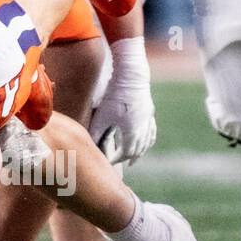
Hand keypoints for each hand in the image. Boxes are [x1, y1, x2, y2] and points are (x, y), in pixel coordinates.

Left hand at [90, 36, 155, 165]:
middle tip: (125, 164)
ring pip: (146, 141)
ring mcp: (148, 120)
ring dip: (141, 150)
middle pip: (138, 149)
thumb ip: (96, 132)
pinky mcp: (149, 111)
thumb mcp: (102, 115)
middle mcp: (143, 128)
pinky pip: (150, 130)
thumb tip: (89, 146)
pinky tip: (145, 138)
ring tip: (137, 156)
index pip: (125, 153)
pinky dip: (147, 138)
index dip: (116, 159)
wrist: (132, 76)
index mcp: (132, 132)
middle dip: (129, 157)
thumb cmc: (115, 96)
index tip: (108, 162)